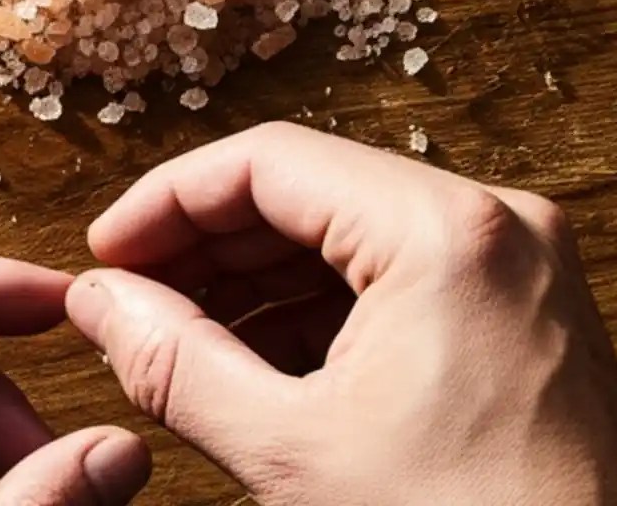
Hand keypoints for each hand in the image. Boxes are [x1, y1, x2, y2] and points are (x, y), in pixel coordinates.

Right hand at [67, 122, 616, 504]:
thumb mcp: (291, 453)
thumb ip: (175, 365)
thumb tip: (103, 304)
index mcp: (447, 236)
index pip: (269, 163)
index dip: (168, 201)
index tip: (109, 248)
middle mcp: (495, 229)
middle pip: (307, 191)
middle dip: (205, 244)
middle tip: (132, 295)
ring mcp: (513, 269)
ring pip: (345, 235)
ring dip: (251, 279)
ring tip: (178, 334)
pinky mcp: (513, 315)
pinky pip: (389, 281)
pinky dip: (312, 311)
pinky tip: (251, 358)